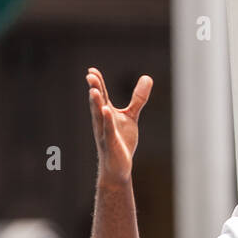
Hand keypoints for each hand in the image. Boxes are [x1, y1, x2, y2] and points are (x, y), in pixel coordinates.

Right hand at [86, 67, 152, 184]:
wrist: (118, 167)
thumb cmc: (121, 141)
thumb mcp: (131, 117)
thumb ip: (138, 98)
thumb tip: (147, 77)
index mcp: (106, 113)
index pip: (101, 95)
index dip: (98, 83)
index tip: (92, 70)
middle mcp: (102, 121)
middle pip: (97, 103)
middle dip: (94, 89)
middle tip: (90, 75)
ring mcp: (105, 132)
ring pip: (99, 116)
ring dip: (96, 104)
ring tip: (93, 90)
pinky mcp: (111, 144)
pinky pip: (108, 130)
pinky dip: (107, 121)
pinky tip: (106, 111)